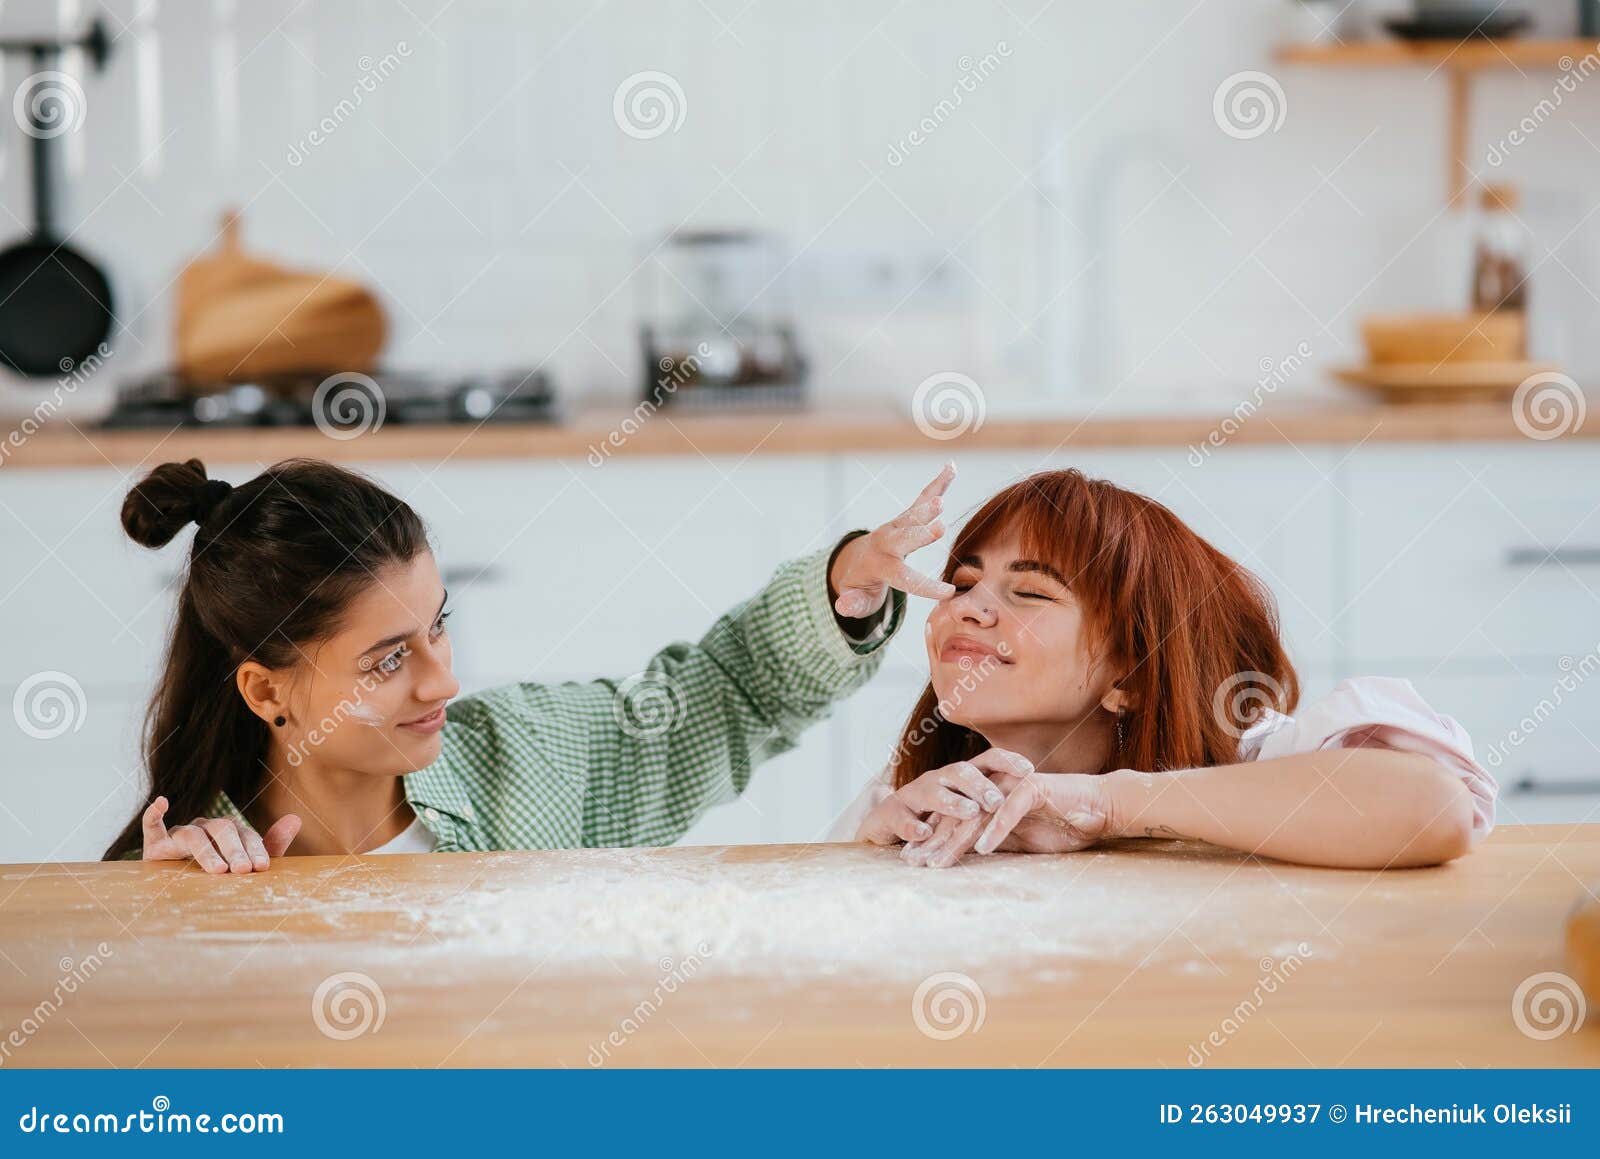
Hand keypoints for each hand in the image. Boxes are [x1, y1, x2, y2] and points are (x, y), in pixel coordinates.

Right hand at [141, 795, 299, 873]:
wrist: (180, 889)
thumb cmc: (219, 874)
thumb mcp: (247, 864)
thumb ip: (271, 845)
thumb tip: (296, 819)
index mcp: (228, 831)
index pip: (245, 834)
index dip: (254, 849)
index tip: (261, 867)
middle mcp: (205, 828)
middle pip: (222, 830)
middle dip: (234, 851)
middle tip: (242, 870)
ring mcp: (180, 834)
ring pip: (193, 835)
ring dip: (207, 851)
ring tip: (219, 870)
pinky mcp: (156, 845)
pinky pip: (152, 825)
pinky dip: (154, 813)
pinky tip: (162, 802)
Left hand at [829, 463, 957, 618]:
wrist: (857, 561)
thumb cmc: (861, 585)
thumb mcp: (856, 599)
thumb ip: (852, 604)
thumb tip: (842, 606)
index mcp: (878, 566)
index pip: (903, 577)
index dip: (925, 585)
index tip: (949, 591)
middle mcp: (886, 543)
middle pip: (904, 539)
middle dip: (920, 534)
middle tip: (940, 528)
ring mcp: (895, 527)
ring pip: (911, 516)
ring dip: (926, 507)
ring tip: (941, 500)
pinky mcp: (904, 518)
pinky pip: (921, 499)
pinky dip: (937, 484)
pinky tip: (951, 468)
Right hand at [858, 748, 1032, 844]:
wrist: (888, 821)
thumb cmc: (937, 814)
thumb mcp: (966, 805)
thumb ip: (993, 803)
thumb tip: (1037, 800)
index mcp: (959, 776)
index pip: (986, 760)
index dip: (1007, 761)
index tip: (1030, 769)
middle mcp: (938, 778)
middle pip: (960, 772)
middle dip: (980, 785)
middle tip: (997, 800)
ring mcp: (913, 794)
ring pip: (933, 791)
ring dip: (952, 802)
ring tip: (970, 812)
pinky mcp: (892, 814)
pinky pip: (903, 818)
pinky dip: (913, 827)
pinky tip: (924, 834)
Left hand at [901, 769, 1115, 868]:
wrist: (1101, 808)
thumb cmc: (1064, 824)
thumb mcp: (1022, 840)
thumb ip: (995, 841)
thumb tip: (969, 856)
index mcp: (990, 799)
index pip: (955, 820)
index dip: (934, 840)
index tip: (914, 861)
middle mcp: (995, 789)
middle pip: (957, 816)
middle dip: (933, 840)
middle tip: (912, 862)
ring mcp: (1012, 786)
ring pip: (977, 814)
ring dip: (955, 840)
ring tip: (937, 862)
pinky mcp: (1032, 788)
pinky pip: (1008, 810)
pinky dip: (995, 830)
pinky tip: (981, 849)